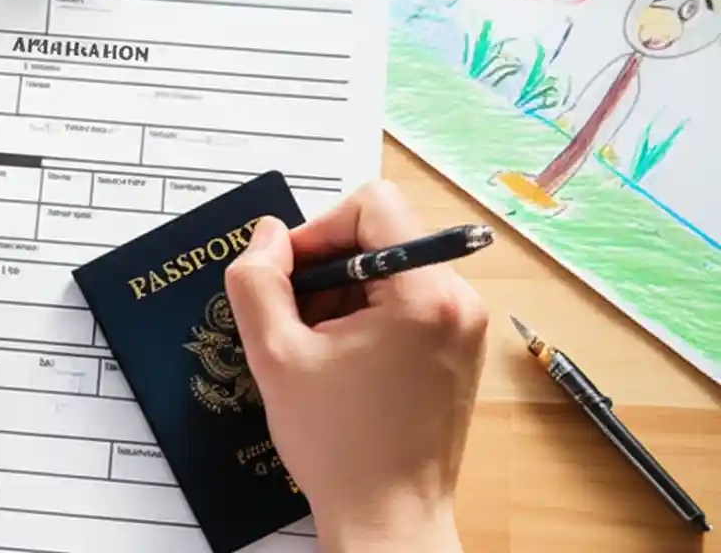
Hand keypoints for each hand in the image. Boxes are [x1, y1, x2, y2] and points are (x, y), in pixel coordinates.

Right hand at [225, 182, 486, 552]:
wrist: (388, 518)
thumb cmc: (341, 448)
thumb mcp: (275, 355)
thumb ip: (257, 281)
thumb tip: (267, 236)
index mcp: (426, 295)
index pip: (374, 204)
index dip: (319, 228)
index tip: (290, 272)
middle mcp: (459, 301)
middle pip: (382, 235)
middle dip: (327, 267)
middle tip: (294, 317)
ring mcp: (465, 327)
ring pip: (390, 268)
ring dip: (342, 293)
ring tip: (316, 347)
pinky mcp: (459, 349)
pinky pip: (406, 301)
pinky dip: (365, 315)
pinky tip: (339, 360)